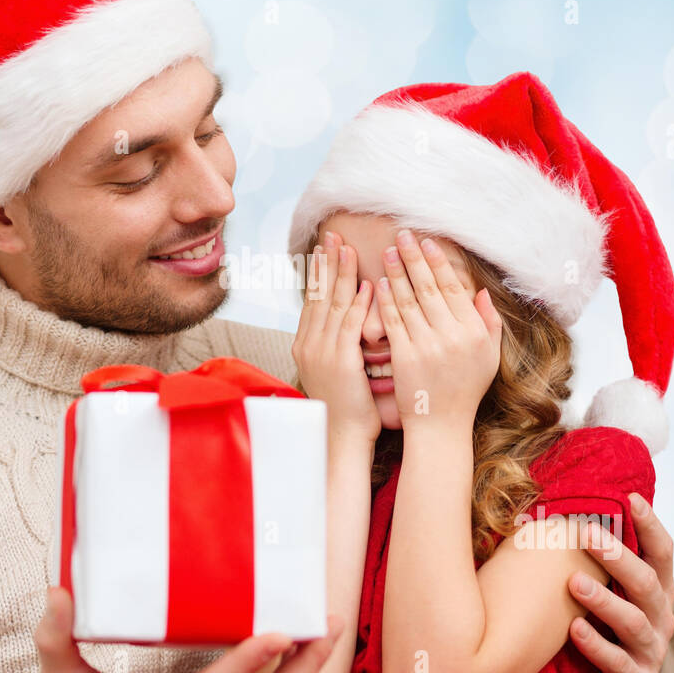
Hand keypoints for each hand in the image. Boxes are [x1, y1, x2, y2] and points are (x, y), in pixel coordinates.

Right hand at [292, 229, 380, 443]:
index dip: (319, 273)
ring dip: (342, 274)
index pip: (312, 300)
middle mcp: (308, 344)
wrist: (340, 436)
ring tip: (348, 248)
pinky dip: (359, 303)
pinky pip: (350, 324)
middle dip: (326, 263)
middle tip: (332, 236)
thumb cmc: (345, 408)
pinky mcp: (340, 360)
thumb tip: (349, 324)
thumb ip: (339, 344)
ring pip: (332, 303)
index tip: (324, 250)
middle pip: (317, 295)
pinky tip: (368, 284)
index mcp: (305, 345)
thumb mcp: (337, 370)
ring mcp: (322, 351)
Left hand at [375, 228, 500, 430]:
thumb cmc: (466, 390)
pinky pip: (393, 322)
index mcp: (473, 332)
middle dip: (414, 258)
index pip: (453, 288)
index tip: (428, 242)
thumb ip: (490, 322)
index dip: (438, 262)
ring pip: (408, 301)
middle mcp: (452, 336)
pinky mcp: (404, 357)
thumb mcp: (489, 357)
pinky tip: (378, 284)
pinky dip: (385, 301)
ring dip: (397, 273)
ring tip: (387, 252)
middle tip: (402, 234)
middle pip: (429, 288)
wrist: (441, 425)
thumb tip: (480, 292)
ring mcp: (427, 346)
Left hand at [569, 494, 673, 672]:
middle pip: (648, 582)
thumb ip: (594, 563)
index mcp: (656, 591)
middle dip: (619, 556)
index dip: (650, 525)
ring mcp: (651, 652)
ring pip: (633, 622)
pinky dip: (595, 645)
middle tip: (588, 532)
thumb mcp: (605, 594)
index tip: (630, 497)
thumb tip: (557, 512)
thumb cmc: (602, 632)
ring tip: (574, 583)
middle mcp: (660, 618)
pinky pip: (617, 663)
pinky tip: (573, 629)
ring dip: (603, 600)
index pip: (662, 552)